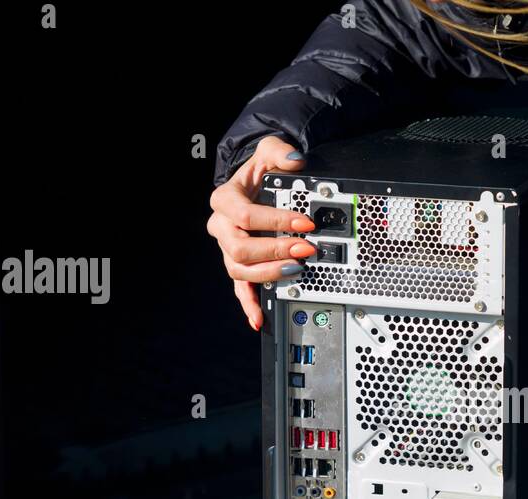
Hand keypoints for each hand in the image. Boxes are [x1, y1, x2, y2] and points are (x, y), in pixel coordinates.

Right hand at [207, 136, 317, 330]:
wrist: (253, 187)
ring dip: (269, 274)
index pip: (245, 215)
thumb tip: (294, 160)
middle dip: (275, 251)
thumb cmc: (259, 173)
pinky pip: (240, 289)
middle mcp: (222, 227)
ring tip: (297, 270)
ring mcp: (230, 249)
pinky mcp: (240, 265)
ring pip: (240, 270)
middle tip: (305, 249)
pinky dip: (249, 304)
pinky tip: (259, 318)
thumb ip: (279, 151)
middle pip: (241, 248)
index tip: (304, 224)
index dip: (276, 221)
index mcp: (224, 200)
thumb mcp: (268, 153)